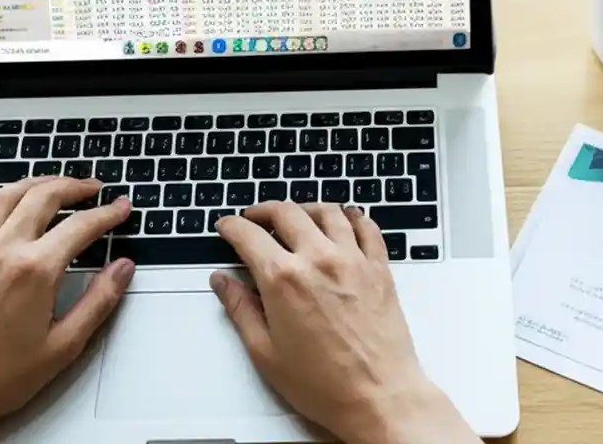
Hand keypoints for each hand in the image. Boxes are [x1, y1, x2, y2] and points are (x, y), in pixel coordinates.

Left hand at [0, 177, 133, 443]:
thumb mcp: (63, 346)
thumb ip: (98, 301)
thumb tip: (122, 270)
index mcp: (34, 272)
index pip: (80, 226)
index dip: (107, 213)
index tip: (120, 208)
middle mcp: (1, 253)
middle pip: (43, 197)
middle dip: (74, 186)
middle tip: (92, 188)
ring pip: (5, 196)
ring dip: (34, 183)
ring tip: (53, 183)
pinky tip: (2, 201)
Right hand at [211, 202, 479, 443]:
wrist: (378, 395)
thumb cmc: (324, 383)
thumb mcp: (265, 352)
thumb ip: (241, 310)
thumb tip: (223, 283)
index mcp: (284, 280)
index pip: (249, 236)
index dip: (232, 227)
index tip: (227, 226)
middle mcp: (319, 260)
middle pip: (287, 213)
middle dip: (264, 210)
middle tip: (255, 218)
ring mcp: (353, 260)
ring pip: (328, 211)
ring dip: (306, 208)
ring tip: (296, 215)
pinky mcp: (379, 268)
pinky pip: (367, 227)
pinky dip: (352, 216)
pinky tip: (345, 219)